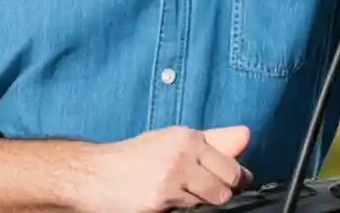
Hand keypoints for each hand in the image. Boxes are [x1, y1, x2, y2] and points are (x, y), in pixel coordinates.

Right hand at [80, 124, 253, 211]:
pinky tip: (166, 202)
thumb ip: (212, 140)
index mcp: (189, 137)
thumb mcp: (173, 141)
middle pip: (226, 187)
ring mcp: (171, 179)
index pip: (232, 166)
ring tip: (180, 194)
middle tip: (204, 192)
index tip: (233, 183)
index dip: (236, 179)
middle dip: (221, 193)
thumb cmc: (135, 157)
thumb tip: (246, 135)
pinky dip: (180, 209)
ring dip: (199, 203)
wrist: (93, 174)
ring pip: (208, 202)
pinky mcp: (158, 201)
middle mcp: (183, 155)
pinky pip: (186, 211)